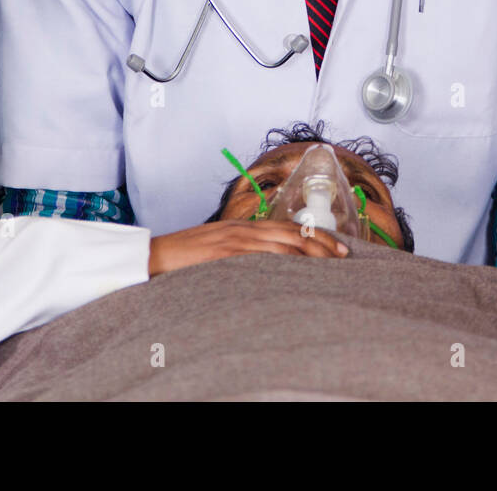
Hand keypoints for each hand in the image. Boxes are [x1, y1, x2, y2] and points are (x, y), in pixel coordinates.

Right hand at [147, 219, 348, 275]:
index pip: (286, 227)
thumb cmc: (183, 257)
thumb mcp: (217, 248)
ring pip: (283, 243)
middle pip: (292, 233)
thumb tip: (265, 265)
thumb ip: (241, 252)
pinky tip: (299, 268)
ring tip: (330, 263)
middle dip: (321, 242)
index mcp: (242, 228)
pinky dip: (283, 260)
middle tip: (343, 255)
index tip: (335, 246)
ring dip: (310, 252)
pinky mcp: (226, 255)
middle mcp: (243, 231)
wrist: (153, 256)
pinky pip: (261, 256)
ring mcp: (236, 242)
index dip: (314, 235)